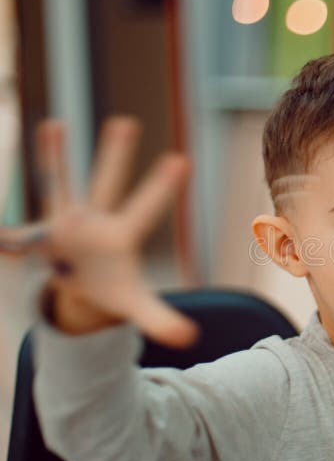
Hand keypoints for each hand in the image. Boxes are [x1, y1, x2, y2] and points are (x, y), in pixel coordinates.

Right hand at [0, 117, 196, 347]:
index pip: (146, 209)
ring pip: (63, 184)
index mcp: (123, 236)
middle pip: (108, 183)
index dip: (162, 188)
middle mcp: (98, 220)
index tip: (182, 160)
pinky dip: (7, 233)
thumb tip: (188, 338)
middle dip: (115, 155)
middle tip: (128, 122)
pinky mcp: (43, 230)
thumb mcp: (136, 306)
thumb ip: (160, 319)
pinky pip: (20, 231)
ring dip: (56, 158)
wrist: (82, 285)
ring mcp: (68, 221)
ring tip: (53, 125)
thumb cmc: (112, 288)